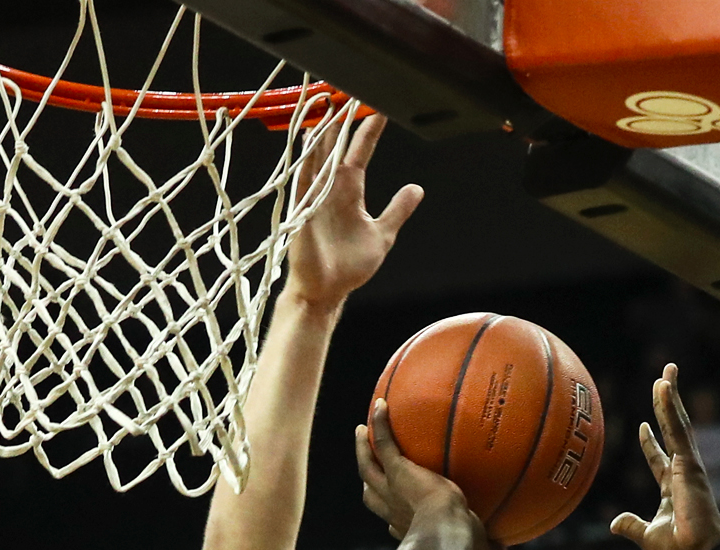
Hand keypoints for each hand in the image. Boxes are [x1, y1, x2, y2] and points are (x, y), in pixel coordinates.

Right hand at [284, 115, 423, 308]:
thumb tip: (417, 189)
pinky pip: (303, 176)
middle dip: (340, 118)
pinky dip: (305, 157)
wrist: (326, 290)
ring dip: (323, 129)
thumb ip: (398, 210)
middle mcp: (331, 187)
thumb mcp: (382, 234)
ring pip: (318, 153)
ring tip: (327, 101)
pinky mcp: (303, 207)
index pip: (360, 150)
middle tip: (346, 88)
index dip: (368, 129)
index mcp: (350, 190)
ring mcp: (315, 194)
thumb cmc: (350, 266)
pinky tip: (307, 135)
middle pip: (335, 144)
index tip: (377, 106)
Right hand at [354, 399, 502, 549]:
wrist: (445, 530)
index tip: (395, 511)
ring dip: (363, 449)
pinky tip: (382, 405)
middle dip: (368, 478)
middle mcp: (393, 508)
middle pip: (371, 493)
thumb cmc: (462, 543)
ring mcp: (391, 488)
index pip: (394, 520)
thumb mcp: (479, 548)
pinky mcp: (397, 469)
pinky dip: (380, 424)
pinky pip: (384, 442)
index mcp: (408, 526)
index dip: (392, 516)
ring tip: (361, 431)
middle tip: (368, 463)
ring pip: (367, 466)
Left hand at [609, 363, 719, 549]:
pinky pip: (678, 430)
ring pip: (678, 423)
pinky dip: (670, 408)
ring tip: (666, 372)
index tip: (642, 426)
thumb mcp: (647, 536)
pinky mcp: (690, 464)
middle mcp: (683, 471)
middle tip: (664, 378)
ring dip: (670, 397)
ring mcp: (688, 465)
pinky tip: (665, 388)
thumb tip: (614, 523)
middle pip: (672, 431)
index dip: (650, 442)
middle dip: (666, 405)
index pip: (659, 458)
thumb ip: (631, 526)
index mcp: (672, 487)